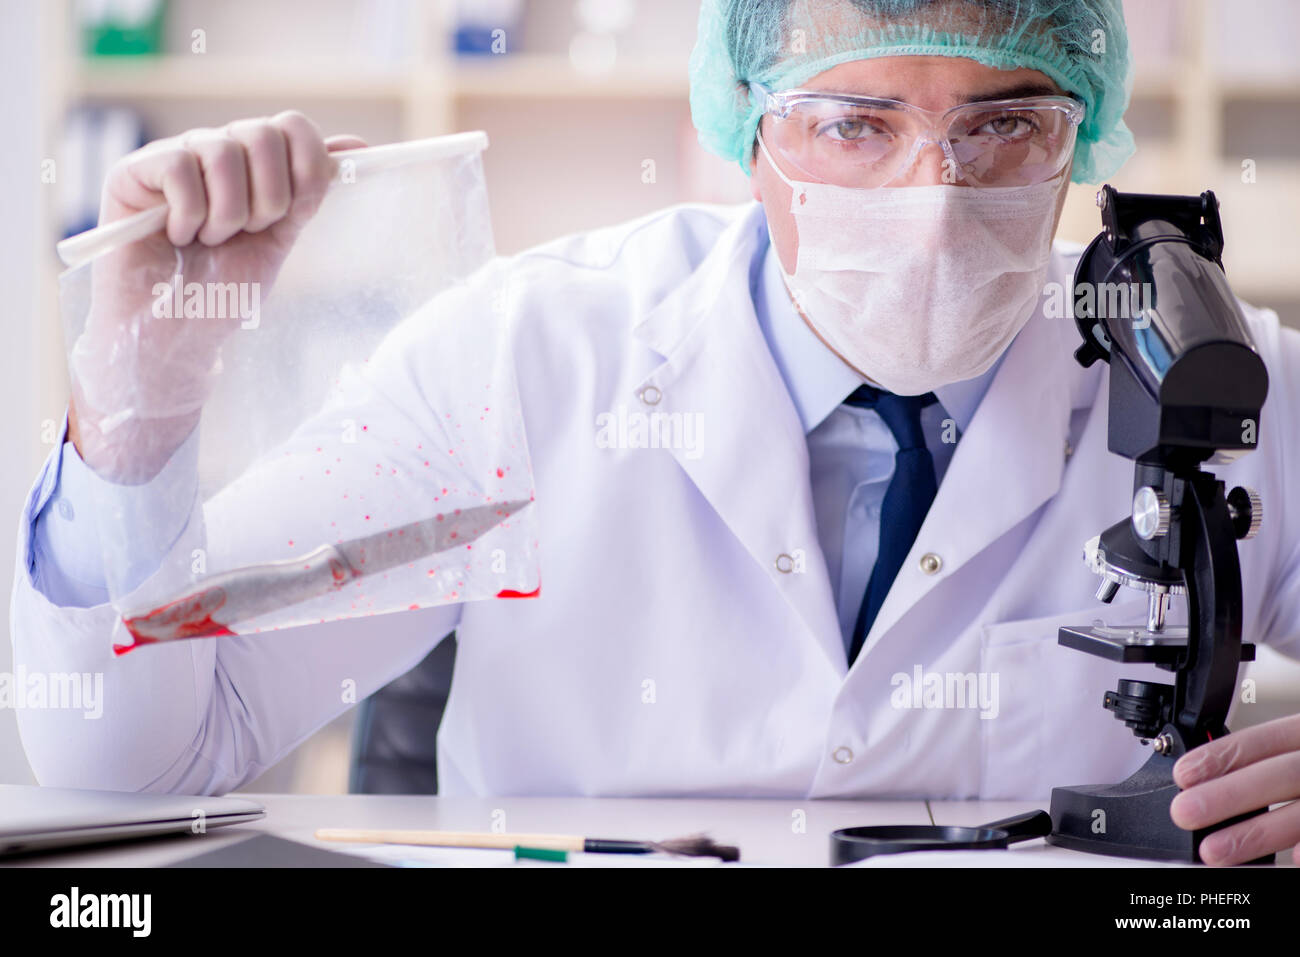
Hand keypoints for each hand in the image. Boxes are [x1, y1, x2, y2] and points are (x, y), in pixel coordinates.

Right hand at [69, 111, 365, 481]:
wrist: (178, 332)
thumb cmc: (225, 289)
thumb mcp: (282, 237)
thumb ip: (309, 190)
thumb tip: (357, 145)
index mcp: (253, 165)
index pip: (293, 127)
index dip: (306, 169)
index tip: (293, 215)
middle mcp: (215, 151)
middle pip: (264, 133)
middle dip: (269, 199)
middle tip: (246, 234)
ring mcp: (174, 157)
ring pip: (223, 151)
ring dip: (227, 214)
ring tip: (209, 241)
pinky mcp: (133, 171)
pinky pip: (178, 167)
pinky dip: (188, 214)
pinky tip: (177, 236)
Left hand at [1170, 713, 1299, 864]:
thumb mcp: (1299, 751)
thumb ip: (1270, 764)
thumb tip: (1207, 785)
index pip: (1268, 738)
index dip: (1225, 754)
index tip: (1183, 773)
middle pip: (1286, 773)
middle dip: (1232, 793)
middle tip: (1185, 812)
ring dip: (1260, 832)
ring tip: (1216, 851)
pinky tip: (1291, 859)